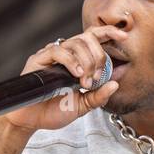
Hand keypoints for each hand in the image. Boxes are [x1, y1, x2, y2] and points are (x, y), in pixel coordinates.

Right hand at [4, 25, 127, 132]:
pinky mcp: (38, 59)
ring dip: (86, 61)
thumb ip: (98, 96)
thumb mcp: (82, 106)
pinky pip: (57, 50)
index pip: (94, 38)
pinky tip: (76, 74)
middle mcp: (65, 54)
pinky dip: (71, 61)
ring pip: (75, 43)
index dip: (108, 33)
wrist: (30, 121)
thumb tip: (115, 84)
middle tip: (96, 76)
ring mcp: (51, 55)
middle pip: (87, 38)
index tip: (124, 37)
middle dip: (98, 56)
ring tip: (85, 81)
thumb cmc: (52, 112)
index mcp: (77, 60)